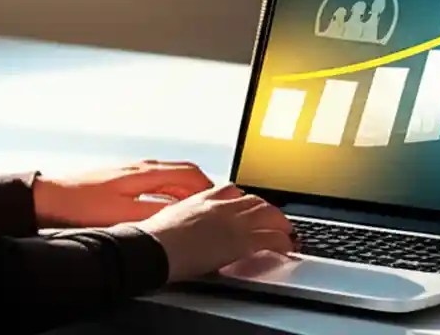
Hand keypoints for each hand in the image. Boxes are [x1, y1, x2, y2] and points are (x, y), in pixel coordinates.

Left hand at [32, 159, 213, 227]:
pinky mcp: (122, 179)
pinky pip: (157, 182)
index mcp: (146, 173)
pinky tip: (167, 208)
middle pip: (183, 172)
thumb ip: (156, 215)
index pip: (190, 174)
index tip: (222, 202)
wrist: (51, 197)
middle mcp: (142, 168)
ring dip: (187, 191)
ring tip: (196, 209)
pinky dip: (171, 192)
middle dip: (203, 189)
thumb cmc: (81, 205)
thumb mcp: (122, 216)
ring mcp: (132, 172)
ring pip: (170, 177)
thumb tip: (182, 215)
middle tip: (215, 207)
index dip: (210, 188)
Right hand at [135, 182, 296, 282]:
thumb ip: (183, 219)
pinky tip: (286, 248)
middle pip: (254, 200)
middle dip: (267, 210)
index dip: (243, 199)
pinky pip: (271, 238)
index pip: (230, 191)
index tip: (247, 205)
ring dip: (280, 224)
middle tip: (274, 220)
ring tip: (286, 233)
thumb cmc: (153, 239)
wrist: (153, 248)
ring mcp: (232, 222)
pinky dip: (282, 242)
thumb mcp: (168, 219)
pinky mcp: (241, 242)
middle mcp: (220, 206)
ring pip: (268, 215)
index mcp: (201, 199)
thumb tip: (185, 228)